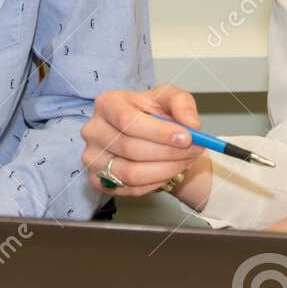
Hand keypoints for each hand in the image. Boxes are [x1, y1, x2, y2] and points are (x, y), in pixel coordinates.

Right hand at [80, 84, 203, 197]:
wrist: (146, 135)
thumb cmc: (152, 114)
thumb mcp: (170, 98)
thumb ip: (182, 104)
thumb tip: (191, 125)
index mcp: (107, 103)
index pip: (127, 120)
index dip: (159, 132)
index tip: (187, 138)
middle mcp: (93, 130)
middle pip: (131, 148)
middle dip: (168, 153)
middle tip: (194, 151)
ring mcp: (92, 157)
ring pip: (131, 173)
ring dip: (165, 170)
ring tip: (184, 161)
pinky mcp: (96, 180)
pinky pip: (130, 189)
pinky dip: (155, 183)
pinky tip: (168, 171)